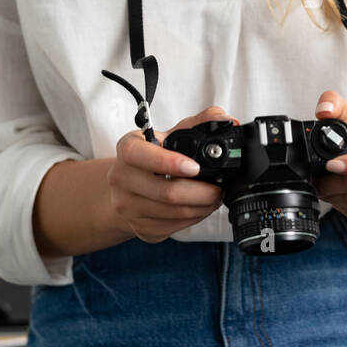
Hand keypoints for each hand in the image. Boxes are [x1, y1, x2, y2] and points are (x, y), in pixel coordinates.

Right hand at [107, 105, 238, 243]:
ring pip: (174, 213)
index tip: (195, 167)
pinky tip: (200, 208)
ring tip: (214, 198)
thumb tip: (225, 119)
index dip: (169, 162)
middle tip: (219, 188)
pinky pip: (173, 227)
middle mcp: (120, 178)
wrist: (126, 187)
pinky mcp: (139, 227)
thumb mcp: (169, 135)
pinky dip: (194, 219)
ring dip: (203, 207)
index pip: (140, 155)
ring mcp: (127, 206)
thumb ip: (198, 124)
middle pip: (166, 192)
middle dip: (202, 192)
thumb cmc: (152, 156)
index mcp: (127, 149)